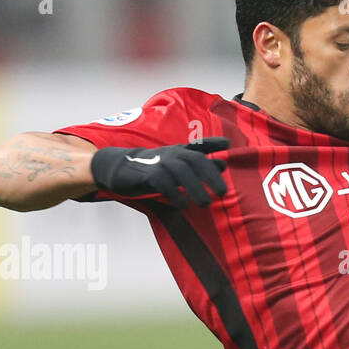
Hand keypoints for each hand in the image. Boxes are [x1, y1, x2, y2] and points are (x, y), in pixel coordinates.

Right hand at [90, 138, 230, 208]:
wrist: (120, 167)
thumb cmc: (154, 168)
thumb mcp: (176, 163)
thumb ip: (198, 164)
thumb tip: (223, 164)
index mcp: (180, 151)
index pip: (198, 145)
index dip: (212, 143)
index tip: (227, 145)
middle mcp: (172, 154)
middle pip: (194, 160)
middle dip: (210, 175)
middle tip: (223, 192)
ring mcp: (159, 163)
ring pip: (181, 172)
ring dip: (195, 188)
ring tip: (206, 203)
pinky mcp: (147, 175)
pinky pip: (163, 183)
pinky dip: (175, 194)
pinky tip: (183, 204)